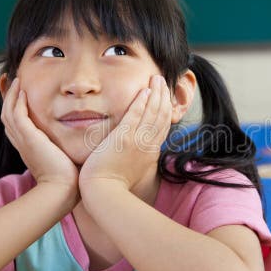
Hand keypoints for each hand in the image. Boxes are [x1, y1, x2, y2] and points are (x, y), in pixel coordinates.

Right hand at [1, 77, 78, 189]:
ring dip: (11, 95)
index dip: (15, 110)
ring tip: (17, 81)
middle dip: (8, 99)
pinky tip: (22, 90)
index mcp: (29, 148)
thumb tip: (81, 144)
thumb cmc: (69, 180)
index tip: (20, 95)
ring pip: (8, 112)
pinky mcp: (28, 138)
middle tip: (13, 83)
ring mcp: (23, 140)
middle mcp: (22, 143)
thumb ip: (68, 149)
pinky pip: (17, 114)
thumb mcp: (65, 160)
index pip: (17, 125)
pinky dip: (17, 101)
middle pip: (7, 116)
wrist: (63, 191)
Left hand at [79, 75, 171, 189]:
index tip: (166, 97)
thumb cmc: (112, 186)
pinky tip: (145, 90)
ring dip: (156, 94)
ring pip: (153, 113)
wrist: (104, 192)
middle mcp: (148, 145)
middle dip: (164, 97)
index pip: (163, 127)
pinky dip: (142, 102)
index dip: (166, 110)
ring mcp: (137, 141)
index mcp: (150, 153)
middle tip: (164, 81)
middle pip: (162, 116)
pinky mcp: (124, 138)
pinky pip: (136, 116)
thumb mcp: (133, 171)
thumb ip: (136, 159)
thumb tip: (137, 155)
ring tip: (158, 79)